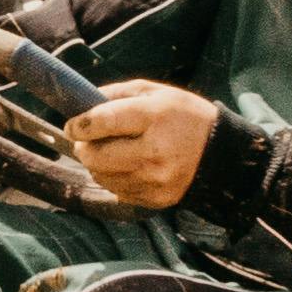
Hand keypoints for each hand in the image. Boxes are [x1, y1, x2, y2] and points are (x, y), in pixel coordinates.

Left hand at [64, 82, 221, 209]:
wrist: (219, 153)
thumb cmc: (184, 116)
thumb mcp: (155, 92)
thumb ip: (116, 95)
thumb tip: (82, 104)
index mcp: (154, 118)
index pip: (103, 122)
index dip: (80, 125)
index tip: (72, 125)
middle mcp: (154, 152)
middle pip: (96, 156)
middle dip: (84, 148)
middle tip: (87, 141)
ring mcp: (155, 180)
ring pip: (102, 177)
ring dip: (97, 165)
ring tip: (112, 152)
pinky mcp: (156, 199)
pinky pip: (117, 191)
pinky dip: (114, 179)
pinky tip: (128, 167)